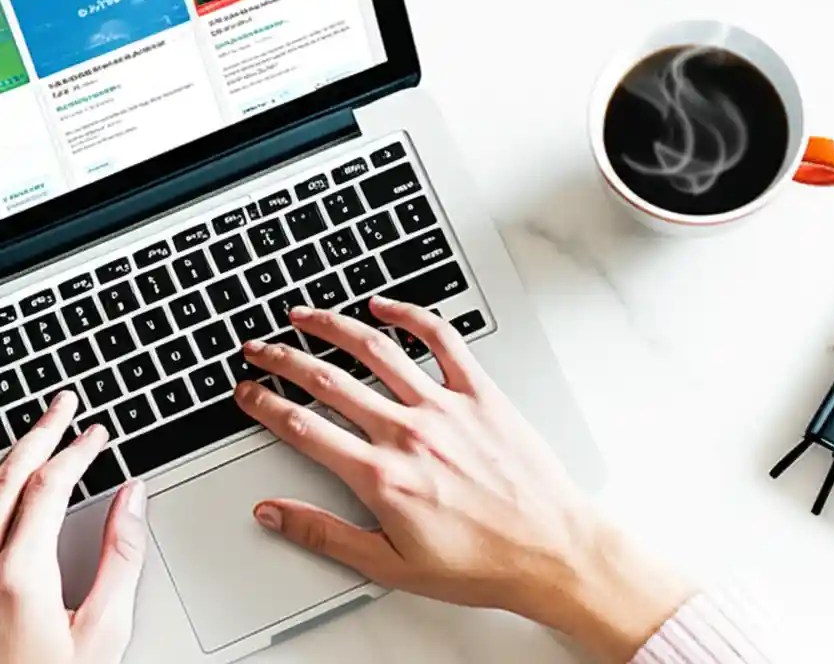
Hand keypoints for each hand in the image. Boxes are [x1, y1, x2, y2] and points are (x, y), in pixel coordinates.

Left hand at [0, 392, 146, 663]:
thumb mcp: (103, 632)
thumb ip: (120, 558)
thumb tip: (132, 500)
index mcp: (16, 575)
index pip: (46, 486)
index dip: (76, 450)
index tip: (98, 432)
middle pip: (3, 476)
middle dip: (38, 432)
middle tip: (63, 402)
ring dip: (8, 455)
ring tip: (34, 432)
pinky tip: (2, 485)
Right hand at [235, 298, 692, 661]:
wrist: (550, 550)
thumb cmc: (480, 562)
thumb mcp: (390, 564)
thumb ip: (323, 534)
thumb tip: (272, 513)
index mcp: (381, 476)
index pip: (303, 427)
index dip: (265, 404)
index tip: (247, 391)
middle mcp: (409, 433)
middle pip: (328, 380)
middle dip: (284, 359)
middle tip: (260, 349)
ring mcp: (446, 408)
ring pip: (377, 350)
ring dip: (333, 326)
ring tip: (305, 315)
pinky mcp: (481, 394)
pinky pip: (442, 340)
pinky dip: (410, 315)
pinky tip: (386, 305)